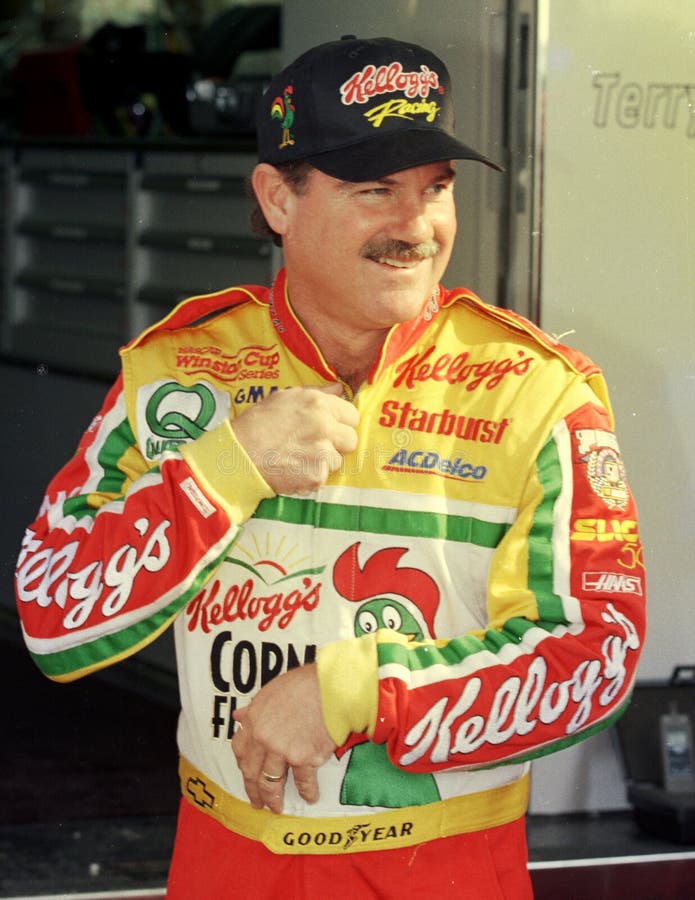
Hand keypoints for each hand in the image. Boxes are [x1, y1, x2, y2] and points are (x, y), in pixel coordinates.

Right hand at [230, 383, 358, 494]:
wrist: (238, 455)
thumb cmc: (257, 424)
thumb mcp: (284, 397)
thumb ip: (316, 393)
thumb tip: (338, 389)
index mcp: (318, 404)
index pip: (352, 415)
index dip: (341, 422)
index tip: (329, 428)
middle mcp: (325, 426)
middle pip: (351, 440)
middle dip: (337, 444)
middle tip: (315, 446)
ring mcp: (322, 453)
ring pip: (338, 461)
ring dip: (323, 462)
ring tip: (299, 458)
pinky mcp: (316, 476)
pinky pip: (323, 478)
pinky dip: (310, 477)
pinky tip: (293, 470)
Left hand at [231, 664, 336, 812]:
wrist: (331, 686)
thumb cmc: (304, 684)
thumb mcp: (272, 691)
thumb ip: (255, 708)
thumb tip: (239, 716)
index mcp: (254, 719)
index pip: (239, 749)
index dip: (243, 765)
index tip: (247, 775)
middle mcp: (263, 737)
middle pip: (252, 772)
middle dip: (254, 791)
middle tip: (258, 803)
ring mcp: (282, 750)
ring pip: (271, 782)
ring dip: (274, 799)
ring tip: (277, 808)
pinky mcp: (303, 758)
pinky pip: (303, 781)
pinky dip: (307, 792)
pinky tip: (310, 797)